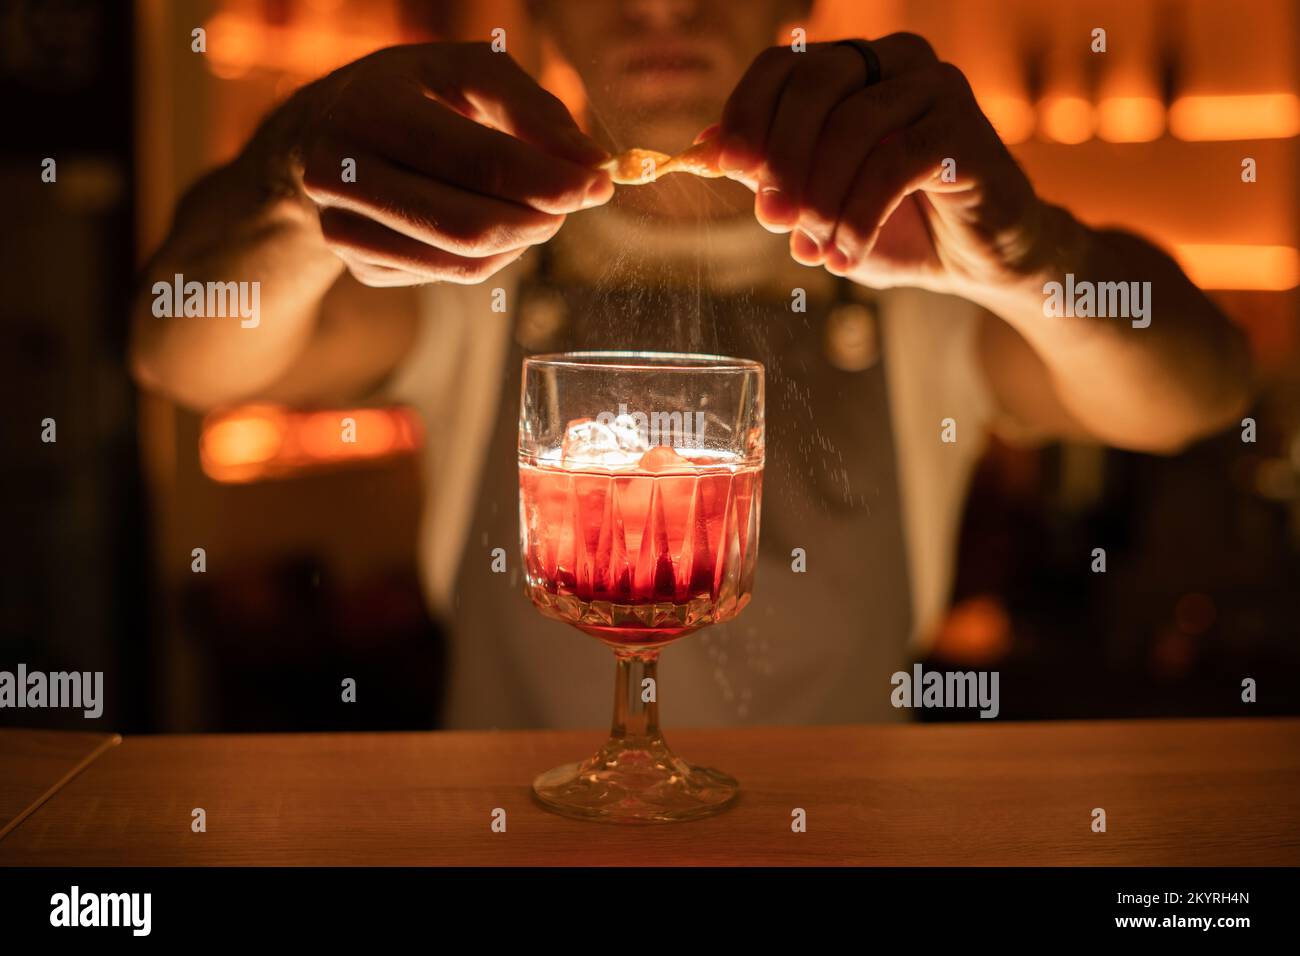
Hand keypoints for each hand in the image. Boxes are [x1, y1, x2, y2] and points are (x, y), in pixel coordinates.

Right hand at [282, 42, 612, 286]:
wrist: (330, 133)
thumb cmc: (420, 95)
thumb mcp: (472, 74)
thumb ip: (537, 112)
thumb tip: (595, 166)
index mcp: (369, 111)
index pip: (477, 161)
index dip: (548, 180)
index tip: (599, 184)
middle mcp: (342, 174)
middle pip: (469, 227)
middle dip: (539, 220)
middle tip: (574, 201)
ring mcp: (344, 229)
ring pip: (464, 264)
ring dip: (520, 241)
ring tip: (535, 207)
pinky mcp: (361, 268)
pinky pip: (451, 276)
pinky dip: (490, 255)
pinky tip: (490, 220)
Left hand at [714, 34, 1044, 292]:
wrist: (974, 258)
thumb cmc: (892, 225)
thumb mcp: (816, 202)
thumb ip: (768, 173)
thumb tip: (705, 149)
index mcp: (850, 68)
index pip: (781, 66)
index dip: (747, 111)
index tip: (727, 164)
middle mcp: (891, 61)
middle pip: (813, 84)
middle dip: (782, 158)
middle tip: (771, 221)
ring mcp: (933, 87)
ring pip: (852, 126)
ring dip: (822, 197)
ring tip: (815, 249)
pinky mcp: (964, 128)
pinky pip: (893, 166)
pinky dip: (860, 217)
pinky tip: (848, 255)